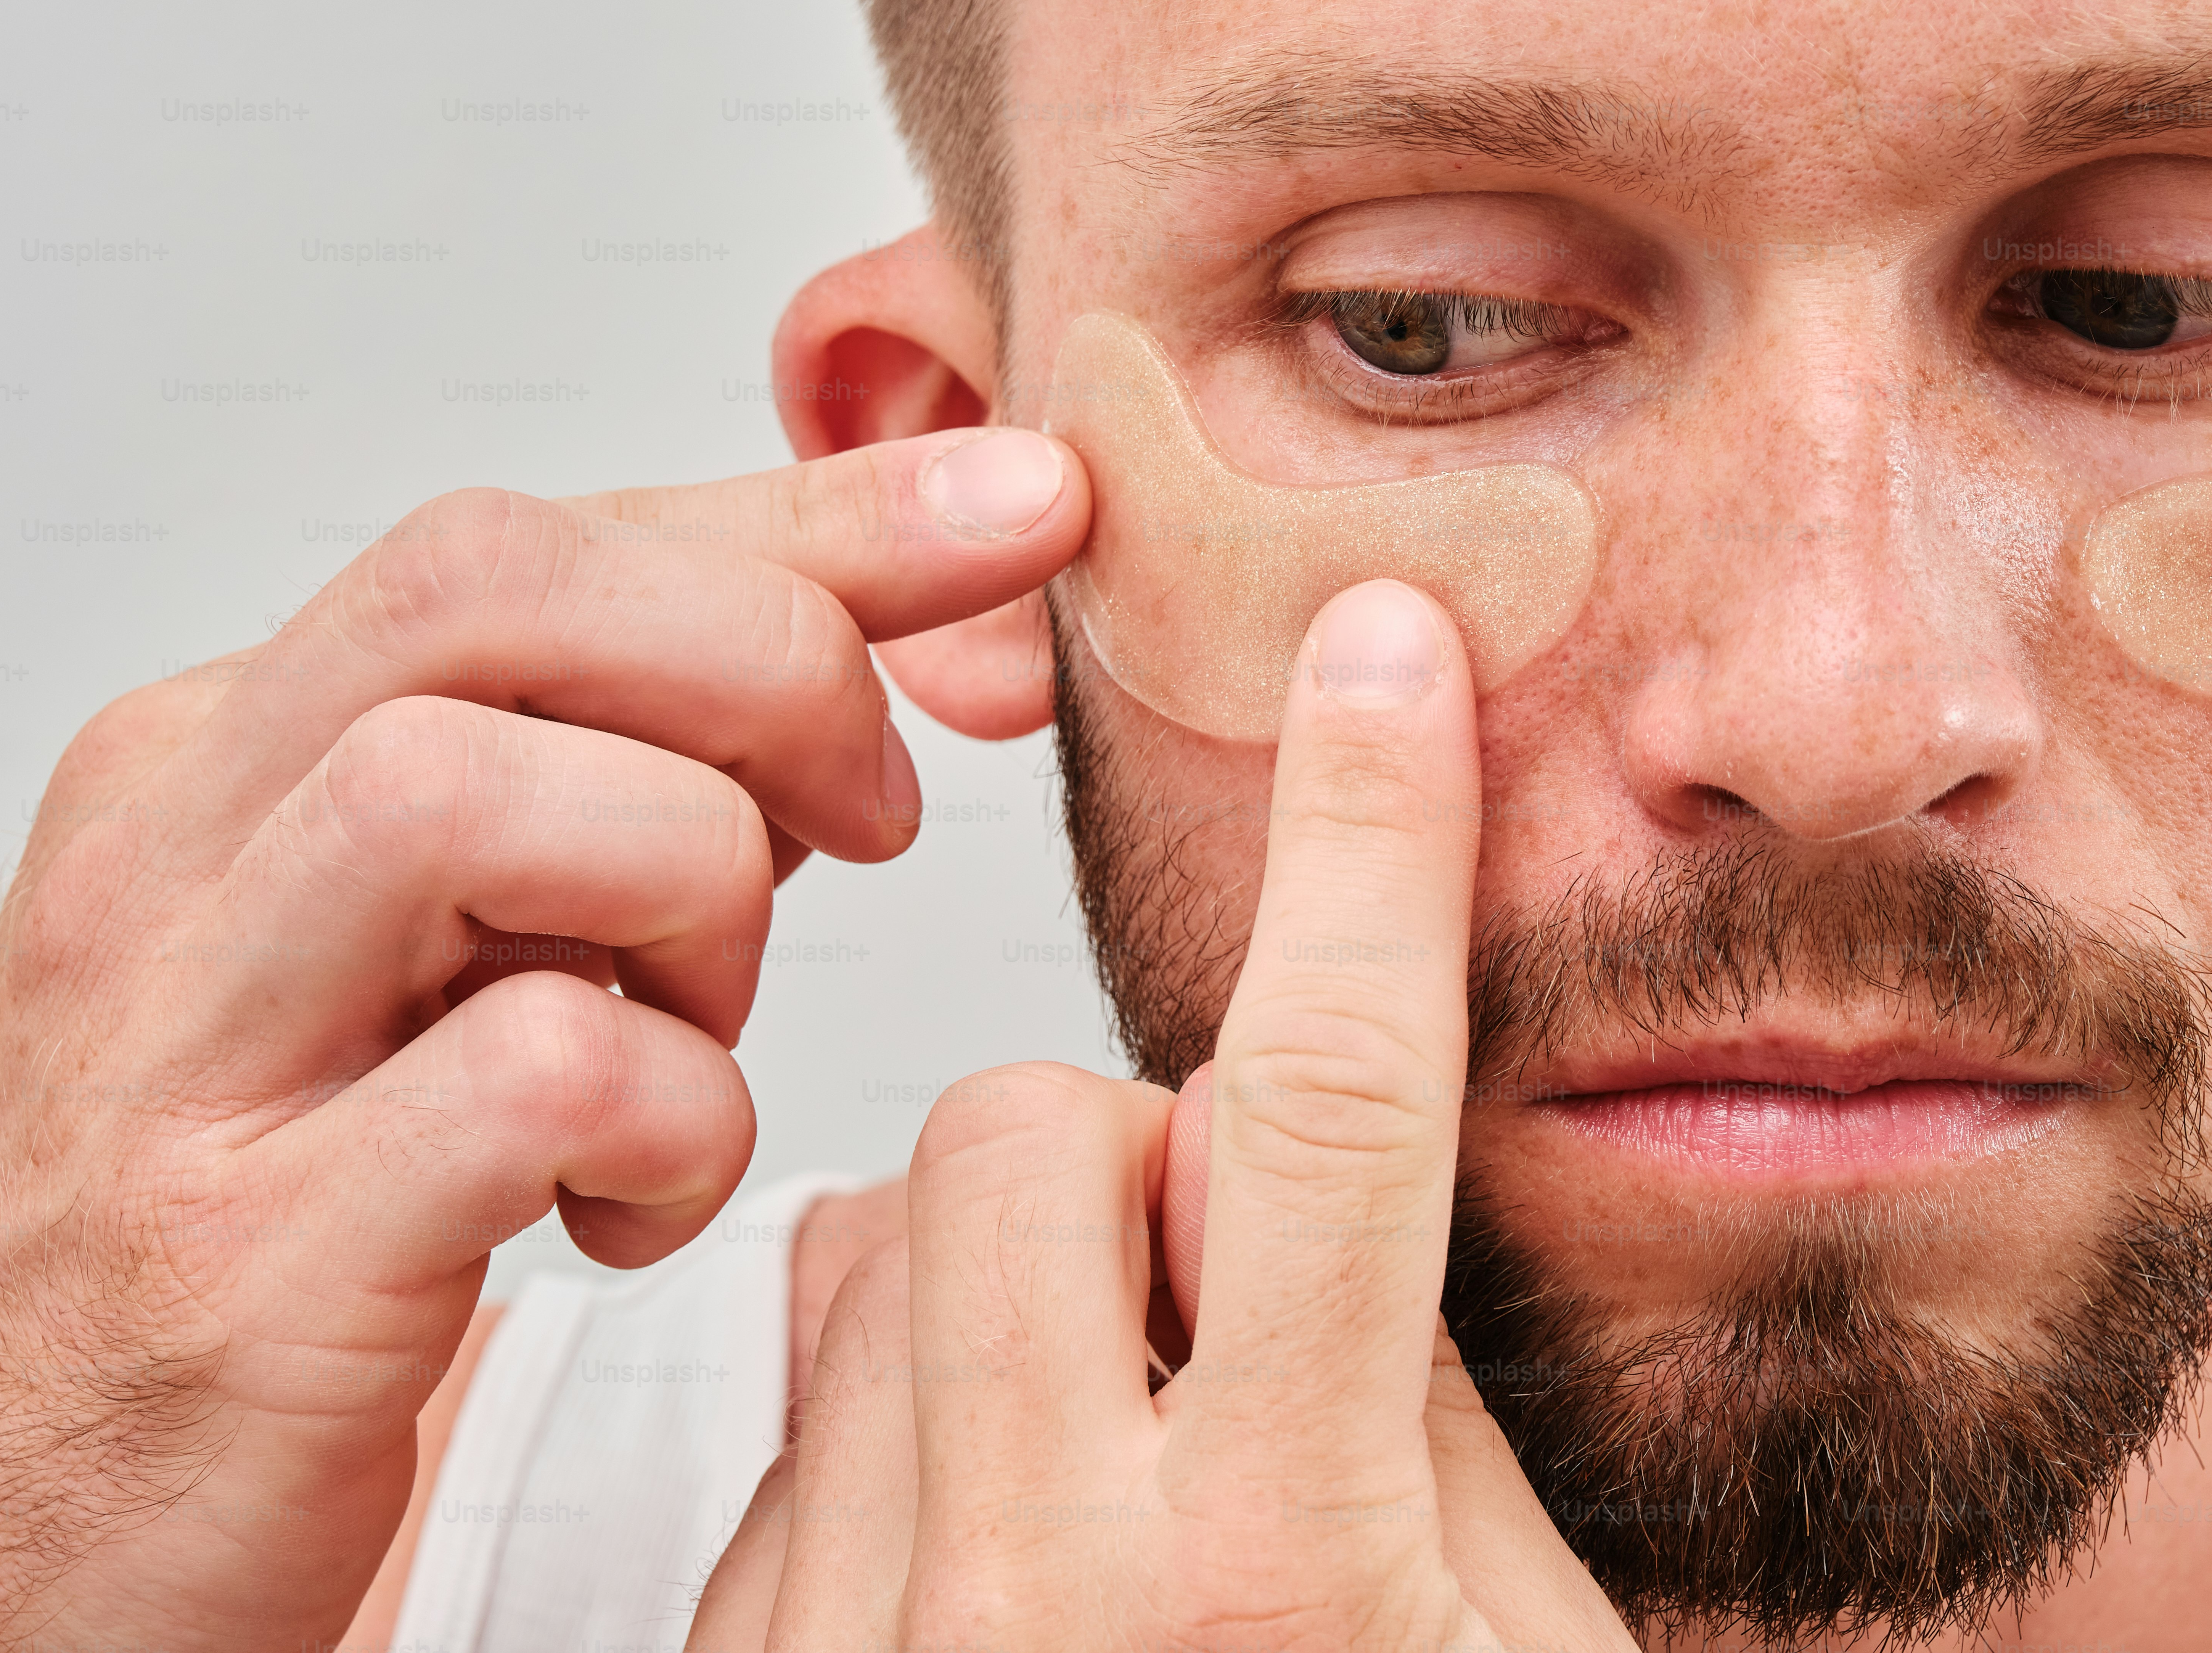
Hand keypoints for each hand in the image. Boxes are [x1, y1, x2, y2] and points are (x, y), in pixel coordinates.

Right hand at [0, 430, 1085, 1650]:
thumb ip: (595, 793)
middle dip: (766, 659)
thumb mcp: (414, 955)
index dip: (815, 514)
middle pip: (495, 589)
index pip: (535, 541)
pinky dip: (671, 1124)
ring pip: (480, 790)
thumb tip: (863, 656)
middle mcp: (172, 863)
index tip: (1022, 506)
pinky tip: (633, 1205)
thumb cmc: (261, 1218)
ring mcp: (184, 1054)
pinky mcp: (243, 1260)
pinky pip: (535, 1074)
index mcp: (215, 761)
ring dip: (693, 893)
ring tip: (699, 1031)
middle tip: (869, 816)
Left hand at [692, 579, 1636, 1651]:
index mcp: (1275, 1577)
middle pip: (1021, 1126)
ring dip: (1016, 1293)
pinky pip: (793, 1412)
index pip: (1322, 1111)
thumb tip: (1295, 1192)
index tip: (1380, 657)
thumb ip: (1417, 1416)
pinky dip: (911, 1428)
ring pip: (874, 1248)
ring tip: (1117, 1466)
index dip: (1369, 851)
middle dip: (1130, 1147)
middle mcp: (1040, 1600)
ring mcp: (866, 1644)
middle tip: (1220, 1303)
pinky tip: (1007, 1561)